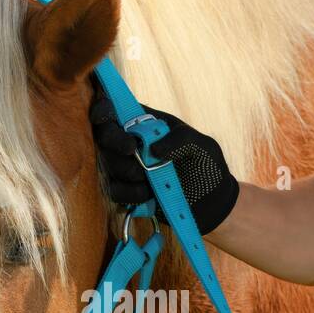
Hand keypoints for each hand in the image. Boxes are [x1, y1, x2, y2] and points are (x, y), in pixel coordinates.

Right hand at [88, 95, 239, 234]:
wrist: (210, 203)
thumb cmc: (206, 166)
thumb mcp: (202, 145)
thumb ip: (180, 139)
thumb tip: (152, 150)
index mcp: (146, 123)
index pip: (115, 109)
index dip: (103, 110)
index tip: (104, 118)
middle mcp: (132, 142)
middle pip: (105, 136)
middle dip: (116, 144)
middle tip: (133, 152)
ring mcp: (128, 167)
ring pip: (110, 165)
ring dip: (129, 172)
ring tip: (153, 179)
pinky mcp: (128, 191)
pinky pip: (116, 191)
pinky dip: (132, 194)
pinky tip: (150, 195)